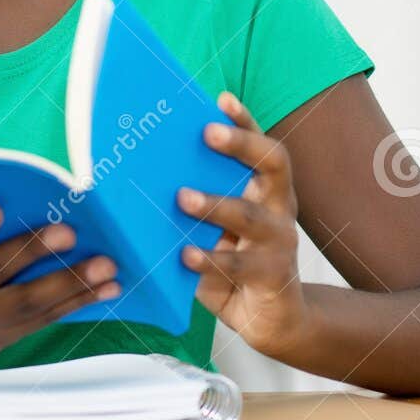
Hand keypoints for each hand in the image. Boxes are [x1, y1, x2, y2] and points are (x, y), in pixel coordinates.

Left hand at [178, 91, 310, 359]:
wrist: (269, 320)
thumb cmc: (231, 264)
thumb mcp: (213, 230)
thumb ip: (193, 205)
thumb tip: (139, 180)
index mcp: (266, 190)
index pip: (260, 146)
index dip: (244, 122)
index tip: (221, 99)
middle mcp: (279, 208)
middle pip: (274, 164)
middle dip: (241, 144)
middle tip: (208, 134)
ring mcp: (280, 243)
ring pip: (253, 216)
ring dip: (217, 204)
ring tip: (183, 198)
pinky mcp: (272, 277)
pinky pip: (240, 265)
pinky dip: (211, 259)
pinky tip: (186, 256)